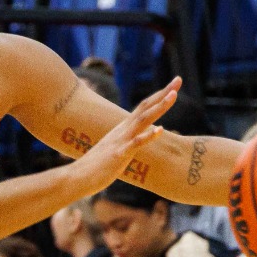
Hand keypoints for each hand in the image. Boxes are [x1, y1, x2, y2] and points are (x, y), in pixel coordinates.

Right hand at [65, 80, 179, 196]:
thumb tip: (142, 137)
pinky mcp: (118, 155)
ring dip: (159, 108)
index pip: (144, 107)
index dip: (160, 95)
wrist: (77, 177)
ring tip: (174, 95)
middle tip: (179, 79)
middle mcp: (123, 130)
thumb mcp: (116, 149)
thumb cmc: (96, 167)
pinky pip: (135, 144)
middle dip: (163, 93)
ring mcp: (121, 141)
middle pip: (146, 107)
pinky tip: (160, 130)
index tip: (174, 85)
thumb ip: (128, 142)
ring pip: (143, 120)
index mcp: (123, 129)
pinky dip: (148, 136)